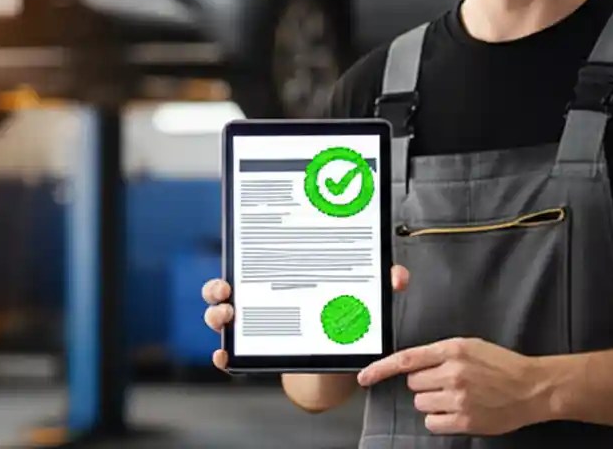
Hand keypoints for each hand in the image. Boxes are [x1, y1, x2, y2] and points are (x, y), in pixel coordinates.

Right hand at [202, 266, 410, 371]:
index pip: (248, 264)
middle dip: (216, 288)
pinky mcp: (255, 354)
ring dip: (216, 316)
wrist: (335, 353)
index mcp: (276, 278)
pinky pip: (231, 357)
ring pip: (220, 319)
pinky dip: (223, 357)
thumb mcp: (357, 297)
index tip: (238, 256)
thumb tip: (396, 278)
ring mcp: (252, 328)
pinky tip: (225, 356)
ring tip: (228, 317)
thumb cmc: (340, 314)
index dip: (237, 258)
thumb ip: (378, 284)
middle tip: (227, 290)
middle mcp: (256, 301)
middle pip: (222, 290)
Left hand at [356, 337, 551, 435]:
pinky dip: (441, 419)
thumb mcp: (470, 346)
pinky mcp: (465, 420)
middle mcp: (453, 373)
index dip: (380, 369)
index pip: (406, 359)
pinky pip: (433, 423)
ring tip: (457, 396)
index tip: (364, 377)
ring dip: (433, 402)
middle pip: (413, 383)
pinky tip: (458, 411)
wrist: (531, 387)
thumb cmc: (502, 365)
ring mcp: (458, 398)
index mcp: (452, 349)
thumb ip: (441, 353)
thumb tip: (414, 364)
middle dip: (425, 384)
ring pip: (421, 403)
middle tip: (447, 382)